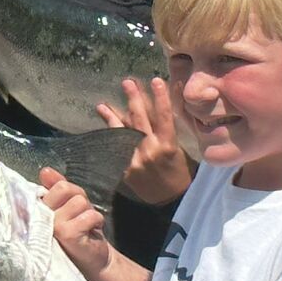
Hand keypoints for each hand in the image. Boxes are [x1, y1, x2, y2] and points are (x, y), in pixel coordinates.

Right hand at [39, 168, 110, 280]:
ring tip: (84, 226)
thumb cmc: (81, 230)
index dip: (71, 192)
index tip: (71, 207)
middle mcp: (40, 217)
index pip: (56, 185)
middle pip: (64, 189)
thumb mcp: (69, 203)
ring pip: (78, 201)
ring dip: (88, 212)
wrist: (94, 259)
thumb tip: (45, 171)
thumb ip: (57, 186)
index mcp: (39, 208)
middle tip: (79, 216)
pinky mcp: (66, 234)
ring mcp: (52, 226)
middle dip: (79, 199)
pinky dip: (96, 220)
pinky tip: (90, 232)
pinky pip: (88, 215)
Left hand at [98, 77, 191, 202]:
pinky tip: (103, 122)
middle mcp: (150, 150)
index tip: (156, 80)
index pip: (164, 116)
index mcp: (168, 145)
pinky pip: (115, 148)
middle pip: (140, 120)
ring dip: (113, 116)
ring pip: (122, 132)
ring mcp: (135, 160)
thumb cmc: (178, 171)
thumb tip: (157, 106)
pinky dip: (110, 134)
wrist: (170, 200)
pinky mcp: (125, 169)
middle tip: (128, 82)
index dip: (160, 98)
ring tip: (102, 105)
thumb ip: (166, 130)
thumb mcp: (178, 148)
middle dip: (133, 99)